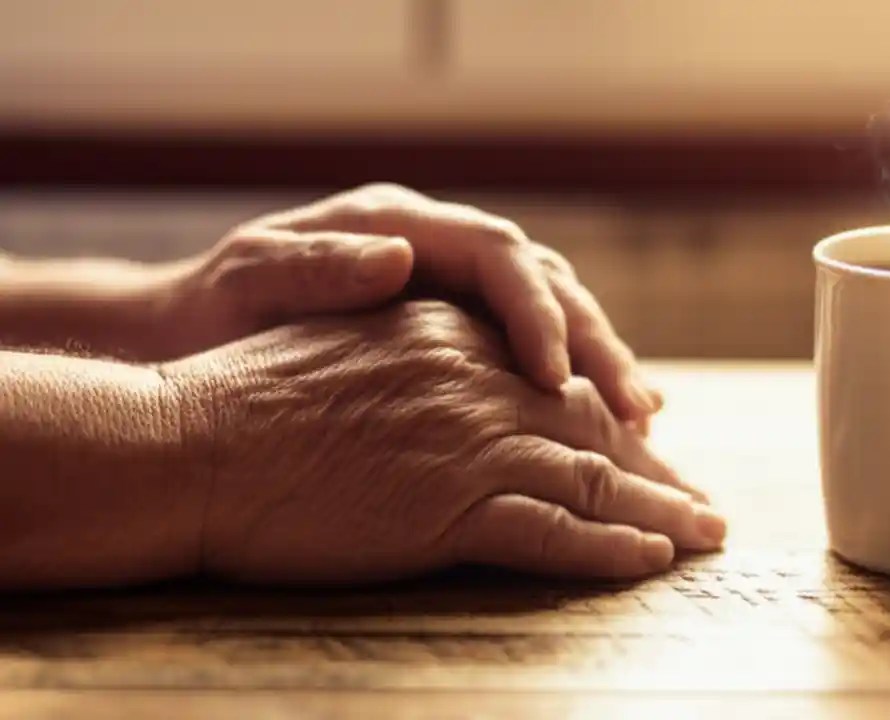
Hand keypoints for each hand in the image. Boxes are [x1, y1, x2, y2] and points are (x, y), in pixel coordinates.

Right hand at [162, 301, 719, 583]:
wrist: (193, 443)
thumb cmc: (248, 399)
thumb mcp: (345, 348)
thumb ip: (417, 354)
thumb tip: (461, 369)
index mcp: (452, 341)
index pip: (556, 383)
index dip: (611, 421)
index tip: (651, 446)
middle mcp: (477, 386)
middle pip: (592, 431)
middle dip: (658, 469)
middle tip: (704, 497)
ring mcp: (469, 448)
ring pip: (591, 480)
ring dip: (661, 512)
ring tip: (707, 533)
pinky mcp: (450, 512)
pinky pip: (552, 534)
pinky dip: (607, 550)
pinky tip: (649, 563)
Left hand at [166, 184, 659, 420]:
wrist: (194, 329)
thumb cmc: (218, 308)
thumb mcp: (254, 281)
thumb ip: (320, 267)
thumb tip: (399, 258)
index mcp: (403, 225)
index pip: (499, 255)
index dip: (538, 313)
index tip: (558, 377)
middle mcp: (443, 248)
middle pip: (546, 284)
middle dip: (596, 344)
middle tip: (638, 408)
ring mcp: (455, 288)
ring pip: (554, 316)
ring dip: (600, 365)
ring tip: (642, 420)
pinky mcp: (459, 329)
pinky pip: (531, 349)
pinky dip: (571, 386)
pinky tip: (603, 428)